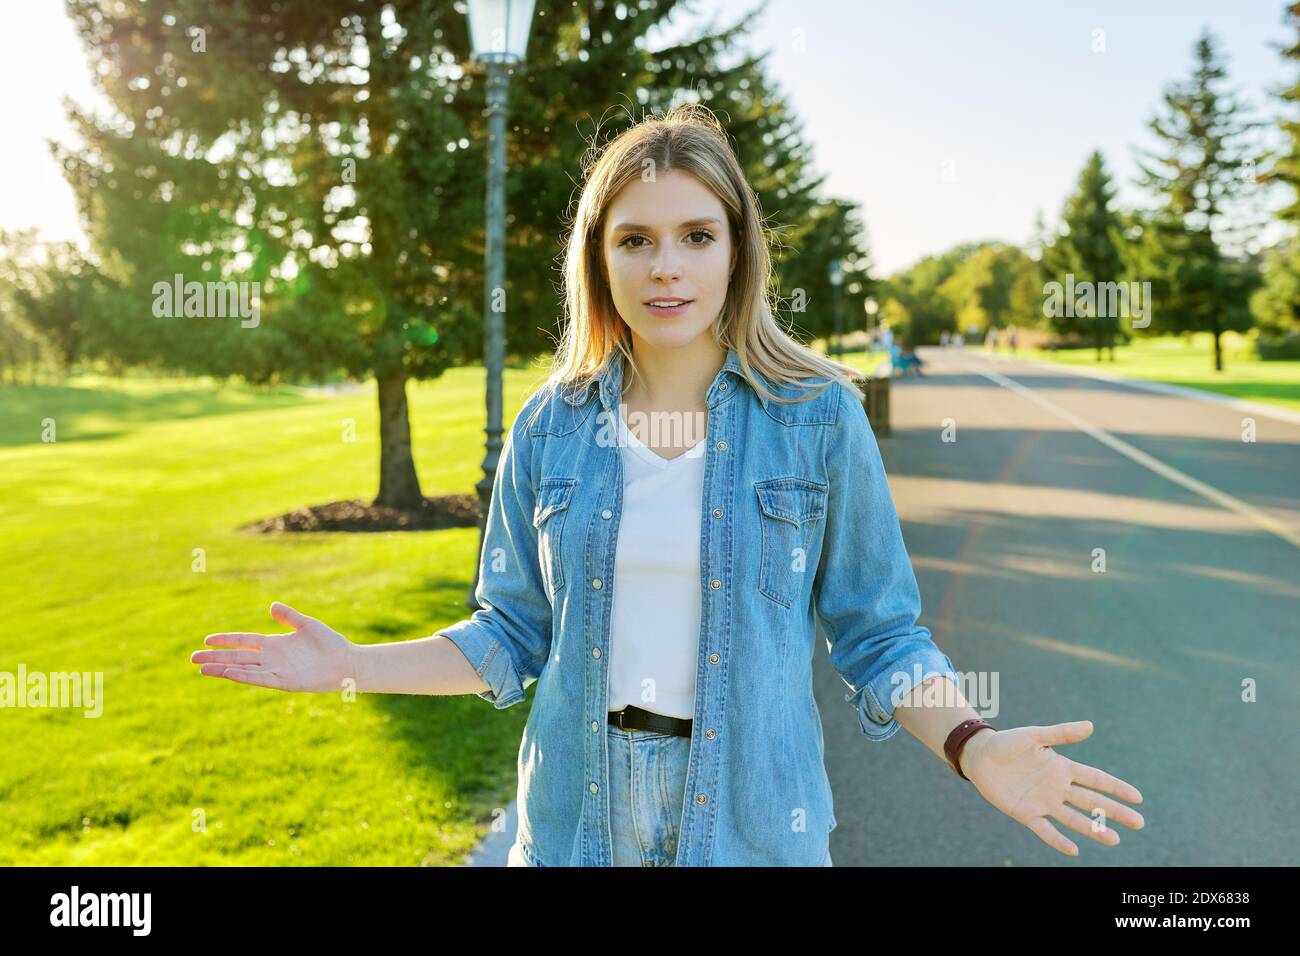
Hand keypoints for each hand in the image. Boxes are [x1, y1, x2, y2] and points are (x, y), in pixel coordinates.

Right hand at [191, 602, 356, 692]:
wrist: (347, 661)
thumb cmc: (329, 644)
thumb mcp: (306, 625)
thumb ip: (288, 616)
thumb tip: (271, 605)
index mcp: (275, 645)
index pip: (244, 642)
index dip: (226, 640)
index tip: (206, 639)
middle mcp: (272, 659)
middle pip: (238, 657)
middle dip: (216, 657)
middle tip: (192, 658)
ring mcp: (277, 671)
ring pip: (244, 669)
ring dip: (223, 669)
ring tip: (202, 669)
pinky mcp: (285, 682)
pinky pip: (261, 678)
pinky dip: (244, 675)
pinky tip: (229, 673)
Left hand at [960, 720, 1143, 856]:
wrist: (979, 756)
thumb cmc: (1008, 743)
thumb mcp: (1034, 735)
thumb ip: (1061, 733)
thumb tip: (1091, 726)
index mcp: (1062, 768)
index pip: (1095, 779)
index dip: (1116, 788)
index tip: (1138, 798)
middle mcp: (1057, 788)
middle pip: (1091, 802)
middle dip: (1115, 812)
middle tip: (1139, 823)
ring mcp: (1043, 802)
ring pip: (1073, 818)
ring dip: (1093, 829)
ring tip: (1114, 840)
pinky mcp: (1026, 813)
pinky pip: (1045, 830)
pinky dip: (1058, 840)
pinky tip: (1074, 850)